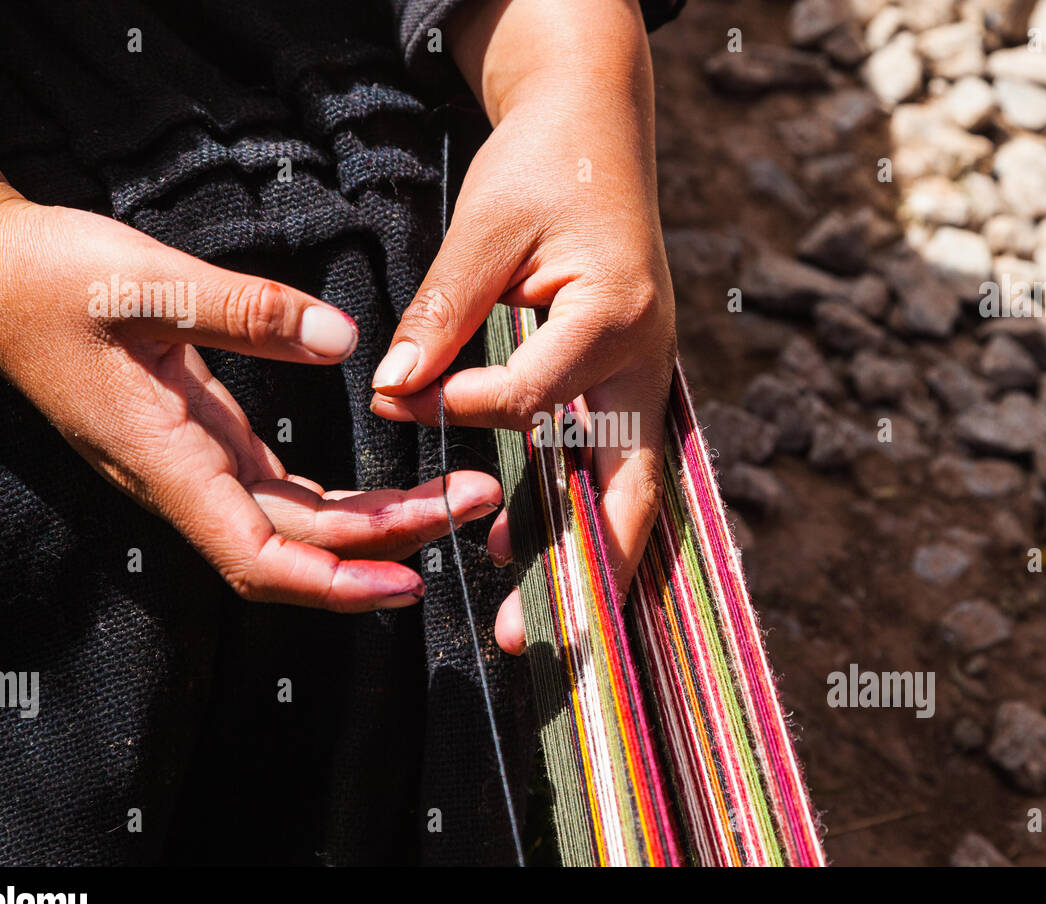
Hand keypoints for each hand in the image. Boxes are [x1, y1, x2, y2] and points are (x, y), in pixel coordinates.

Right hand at [0, 91, 501, 612]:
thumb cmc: (52, 281)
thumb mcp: (148, 281)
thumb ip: (246, 312)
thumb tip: (340, 338)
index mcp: (167, 459)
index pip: (258, 557)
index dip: (334, 582)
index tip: (406, 581)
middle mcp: (184, 480)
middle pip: (298, 548)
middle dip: (389, 540)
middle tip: (471, 502)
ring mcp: (195, 467)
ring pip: (295, 526)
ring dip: (372, 525)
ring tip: (448, 498)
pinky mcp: (204, 445)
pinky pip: (281, 495)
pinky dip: (338, 504)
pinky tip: (387, 493)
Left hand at [369, 0, 675, 652]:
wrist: (602, 126)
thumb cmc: (546, 164)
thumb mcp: (487, 227)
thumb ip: (444, 315)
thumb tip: (399, 393)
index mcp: (613, 317)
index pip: (530, 397)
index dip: (461, 406)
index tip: (407, 400)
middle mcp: (646, 363)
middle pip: (627, 490)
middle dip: (581, 569)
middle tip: (525, 635)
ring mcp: (646, 377)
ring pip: (626, 489)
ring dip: (582, 554)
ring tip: (527, 615)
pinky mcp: (628, 379)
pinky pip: (610, 460)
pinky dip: (575, 506)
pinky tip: (523, 539)